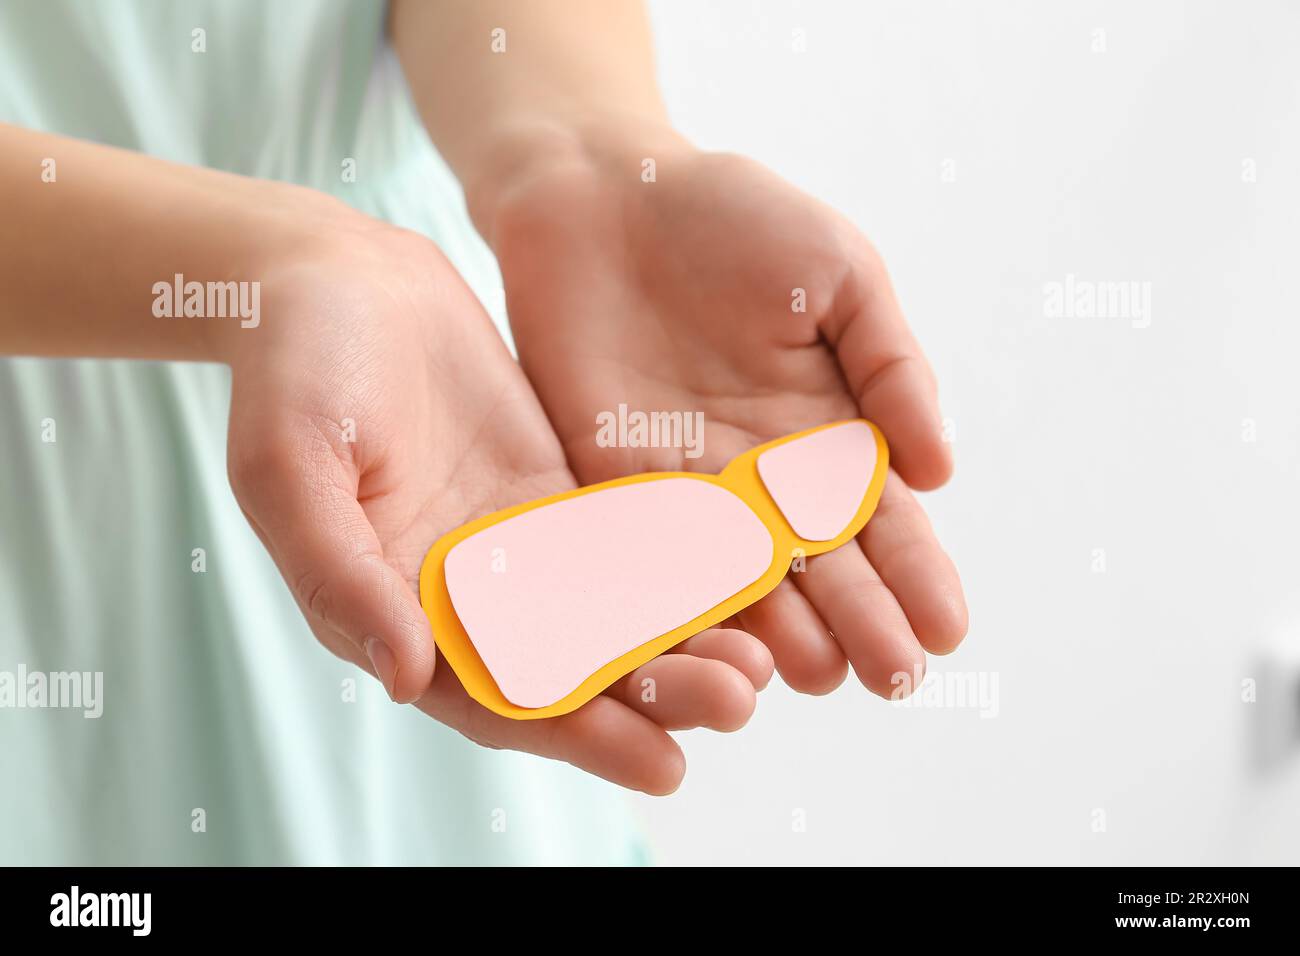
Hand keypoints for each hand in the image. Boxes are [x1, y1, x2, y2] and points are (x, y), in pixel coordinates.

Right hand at [224, 208, 771, 792]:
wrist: (335, 278)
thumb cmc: (292, 369)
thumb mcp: (292, 467)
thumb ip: (341, 574)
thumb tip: (406, 679)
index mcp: (395, 609)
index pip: (496, 697)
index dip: (578, 736)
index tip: (662, 762)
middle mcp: (464, 592)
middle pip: (571, 666)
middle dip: (654, 695)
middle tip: (737, 703)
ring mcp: (515, 542)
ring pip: (608, 613)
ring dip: (681, 643)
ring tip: (760, 664)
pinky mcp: (553, 490)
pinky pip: (623, 540)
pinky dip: (677, 568)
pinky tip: (741, 578)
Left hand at [487, 129, 967, 697]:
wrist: (606, 192)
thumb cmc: (736, 216)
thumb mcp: (841, 274)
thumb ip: (892, 367)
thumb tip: (941, 472)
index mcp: (828, 431)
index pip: (883, 521)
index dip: (916, 575)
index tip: (945, 630)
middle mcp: (762, 478)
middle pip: (818, 568)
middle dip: (860, 622)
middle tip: (891, 678)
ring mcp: (685, 490)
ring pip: (737, 581)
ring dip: (776, 629)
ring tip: (815, 671)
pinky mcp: (609, 488)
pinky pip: (645, 555)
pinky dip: (673, 601)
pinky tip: (705, 644)